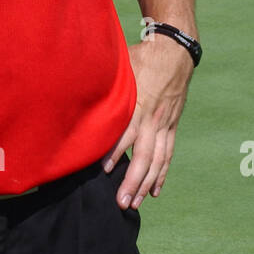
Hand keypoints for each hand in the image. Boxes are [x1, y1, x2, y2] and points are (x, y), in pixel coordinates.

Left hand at [100, 32, 194, 207]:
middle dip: (133, 180)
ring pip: (157, 160)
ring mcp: (165, 124)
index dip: (116, 151)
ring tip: (135, 203)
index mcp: (139, 104)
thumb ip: (106, 83)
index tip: (104, 170)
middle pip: (144, 155)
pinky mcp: (172, 126)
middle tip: (122, 201)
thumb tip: (77, 89)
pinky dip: (162, 174)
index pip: (126, 132)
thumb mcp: (122, 66)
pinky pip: (168, 154)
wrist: (175, 51)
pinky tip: (155, 191)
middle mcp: (153, 118)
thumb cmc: (142, 57)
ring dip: (146, 184)